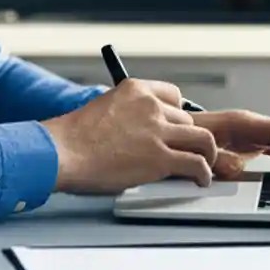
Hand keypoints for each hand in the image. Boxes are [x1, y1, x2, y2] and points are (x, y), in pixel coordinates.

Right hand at [41, 79, 219, 193]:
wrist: (63, 152)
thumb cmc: (74, 136)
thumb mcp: (104, 107)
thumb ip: (128, 113)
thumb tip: (141, 132)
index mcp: (135, 90)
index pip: (173, 95)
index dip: (178, 113)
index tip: (177, 126)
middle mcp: (151, 106)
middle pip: (187, 119)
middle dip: (185, 136)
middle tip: (184, 150)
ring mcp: (158, 131)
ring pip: (202, 139)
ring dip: (205, 153)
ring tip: (204, 163)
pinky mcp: (160, 158)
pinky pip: (196, 164)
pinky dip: (203, 173)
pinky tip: (200, 179)